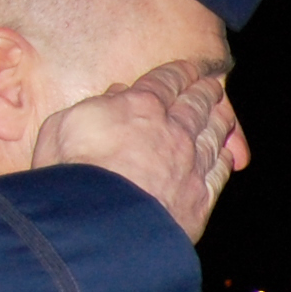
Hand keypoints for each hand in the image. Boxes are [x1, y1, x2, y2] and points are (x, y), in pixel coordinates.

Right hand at [32, 60, 247, 241]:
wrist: (99, 223)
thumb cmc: (71, 172)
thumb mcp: (65, 124)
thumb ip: (96, 106)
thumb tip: (118, 93)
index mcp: (140, 107)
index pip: (166, 81)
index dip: (179, 72)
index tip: (188, 68)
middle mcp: (173, 132)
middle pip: (196, 105)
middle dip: (205, 92)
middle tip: (212, 86)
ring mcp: (191, 165)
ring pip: (214, 135)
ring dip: (220, 121)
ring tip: (224, 113)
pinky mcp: (200, 199)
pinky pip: (218, 172)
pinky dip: (223, 159)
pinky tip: (225, 155)